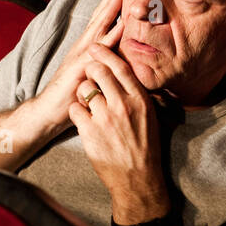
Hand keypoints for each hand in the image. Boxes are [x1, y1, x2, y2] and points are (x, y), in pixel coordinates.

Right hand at [23, 0, 124, 139]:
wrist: (49, 110)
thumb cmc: (72, 95)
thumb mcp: (91, 74)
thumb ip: (103, 63)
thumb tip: (119, 57)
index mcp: (88, 46)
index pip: (103, 19)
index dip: (113, 1)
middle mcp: (85, 45)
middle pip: (102, 15)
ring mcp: (83, 54)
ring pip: (101, 25)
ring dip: (113, 6)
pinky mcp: (83, 66)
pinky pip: (100, 49)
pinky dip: (111, 36)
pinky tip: (122, 25)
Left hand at [68, 40, 170, 223]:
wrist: (137, 178)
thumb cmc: (144, 147)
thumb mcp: (150, 117)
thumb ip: (137, 95)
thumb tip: (125, 75)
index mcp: (140, 100)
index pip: (120, 66)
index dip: (105, 53)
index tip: (96, 47)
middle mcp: (123, 105)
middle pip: (98, 71)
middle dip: (90, 69)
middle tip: (88, 74)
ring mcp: (105, 118)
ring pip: (84, 89)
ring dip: (83, 93)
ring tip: (89, 104)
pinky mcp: (89, 131)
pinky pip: (75, 108)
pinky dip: (77, 112)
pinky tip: (85, 120)